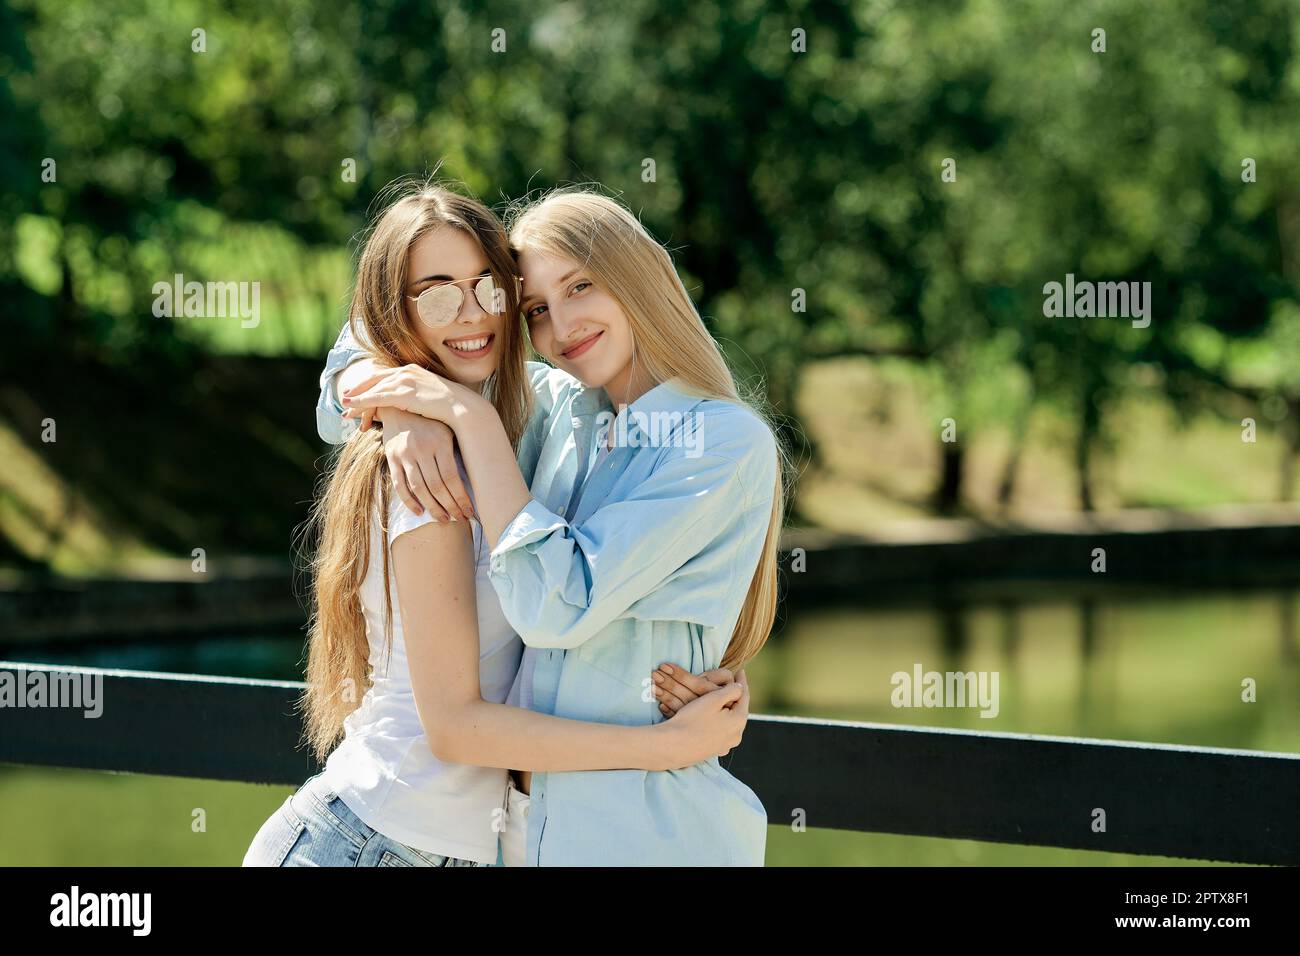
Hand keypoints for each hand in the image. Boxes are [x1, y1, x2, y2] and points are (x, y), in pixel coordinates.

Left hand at [341, 364, 476, 425]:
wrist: (462, 408)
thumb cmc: (449, 407)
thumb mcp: (430, 396)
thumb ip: (416, 395)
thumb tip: (409, 404)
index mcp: (412, 370)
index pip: (384, 375)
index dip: (368, 384)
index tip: (357, 394)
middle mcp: (406, 371)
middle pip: (374, 379)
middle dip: (358, 390)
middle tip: (344, 401)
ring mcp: (405, 380)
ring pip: (373, 389)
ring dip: (357, 399)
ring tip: (345, 410)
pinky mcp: (404, 393)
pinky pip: (377, 397)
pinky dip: (362, 402)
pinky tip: (352, 408)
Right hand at [375, 409, 474, 521]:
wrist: (399, 405)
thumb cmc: (431, 421)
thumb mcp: (447, 429)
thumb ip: (456, 451)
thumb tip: (477, 478)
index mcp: (439, 441)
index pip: (452, 477)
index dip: (461, 498)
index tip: (469, 511)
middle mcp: (421, 447)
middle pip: (437, 486)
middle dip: (450, 506)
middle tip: (459, 518)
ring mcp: (405, 453)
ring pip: (419, 488)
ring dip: (432, 508)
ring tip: (443, 519)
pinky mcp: (391, 457)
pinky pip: (400, 484)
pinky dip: (409, 501)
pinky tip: (420, 512)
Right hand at [655, 672, 748, 768]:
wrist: (672, 746)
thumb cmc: (692, 720)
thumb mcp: (713, 699)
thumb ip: (731, 690)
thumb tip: (740, 688)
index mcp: (738, 721)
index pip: (744, 696)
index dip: (742, 682)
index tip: (740, 671)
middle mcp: (736, 736)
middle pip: (738, 710)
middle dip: (735, 697)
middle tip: (732, 684)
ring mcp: (725, 745)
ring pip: (729, 722)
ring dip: (727, 710)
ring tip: (722, 699)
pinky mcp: (714, 751)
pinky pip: (721, 731)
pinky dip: (719, 722)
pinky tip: (712, 718)